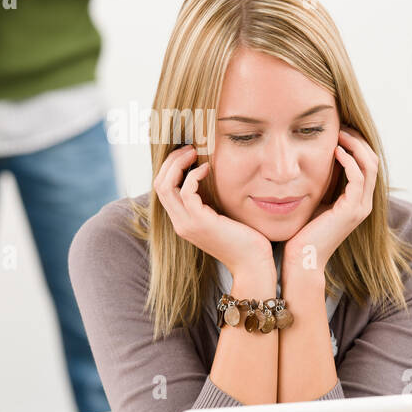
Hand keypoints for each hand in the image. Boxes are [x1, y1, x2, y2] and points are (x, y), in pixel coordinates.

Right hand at [153, 144, 273, 278]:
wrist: (252, 264)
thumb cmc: (243, 239)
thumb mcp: (220, 215)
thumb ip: (209, 201)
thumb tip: (207, 175)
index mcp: (182, 221)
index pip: (162, 189)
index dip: (169, 167)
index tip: (186, 153)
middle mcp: (180, 223)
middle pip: (159, 184)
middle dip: (170, 161)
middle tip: (188, 147)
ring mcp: (187, 224)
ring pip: (166, 186)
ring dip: (178, 163)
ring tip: (194, 152)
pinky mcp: (200, 222)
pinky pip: (186, 191)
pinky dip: (194, 175)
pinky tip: (207, 168)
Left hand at [283, 127, 375, 279]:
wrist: (302, 259)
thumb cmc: (302, 231)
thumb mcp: (314, 200)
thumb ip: (321, 183)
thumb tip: (312, 159)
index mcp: (357, 200)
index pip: (367, 164)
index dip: (356, 144)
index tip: (339, 129)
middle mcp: (364, 203)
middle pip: (373, 161)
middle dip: (358, 140)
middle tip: (341, 125)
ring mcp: (360, 207)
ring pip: (370, 166)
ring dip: (356, 145)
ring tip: (339, 132)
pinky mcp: (351, 210)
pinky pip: (358, 177)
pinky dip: (349, 160)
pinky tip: (335, 150)